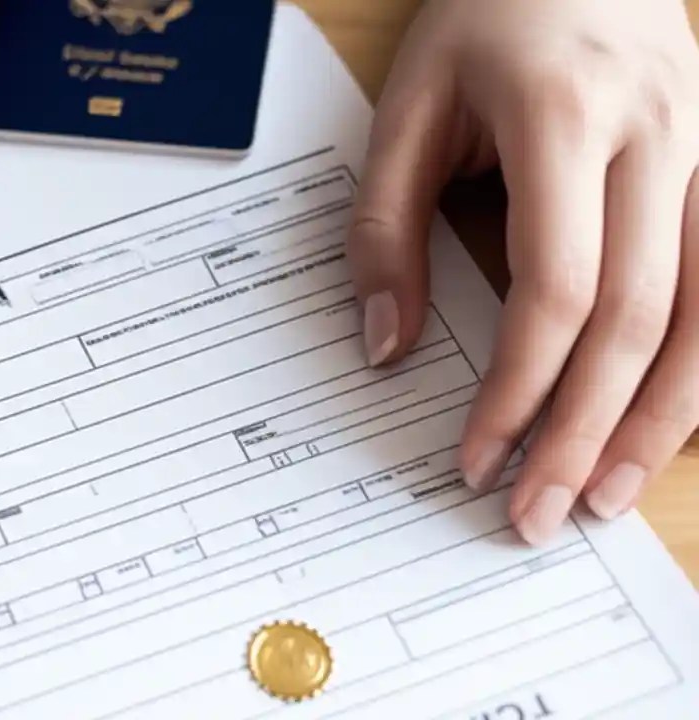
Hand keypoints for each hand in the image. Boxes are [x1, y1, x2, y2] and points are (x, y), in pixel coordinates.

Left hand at [347, 0, 698, 543]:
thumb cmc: (483, 21)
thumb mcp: (405, 107)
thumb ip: (384, 228)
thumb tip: (386, 348)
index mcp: (568, 117)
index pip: (556, 287)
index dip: (519, 387)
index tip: (477, 456)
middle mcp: (661, 136)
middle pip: (638, 318)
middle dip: (585, 430)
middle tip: (539, 513)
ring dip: (661, 421)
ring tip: (608, 496)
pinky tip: (665, 426)